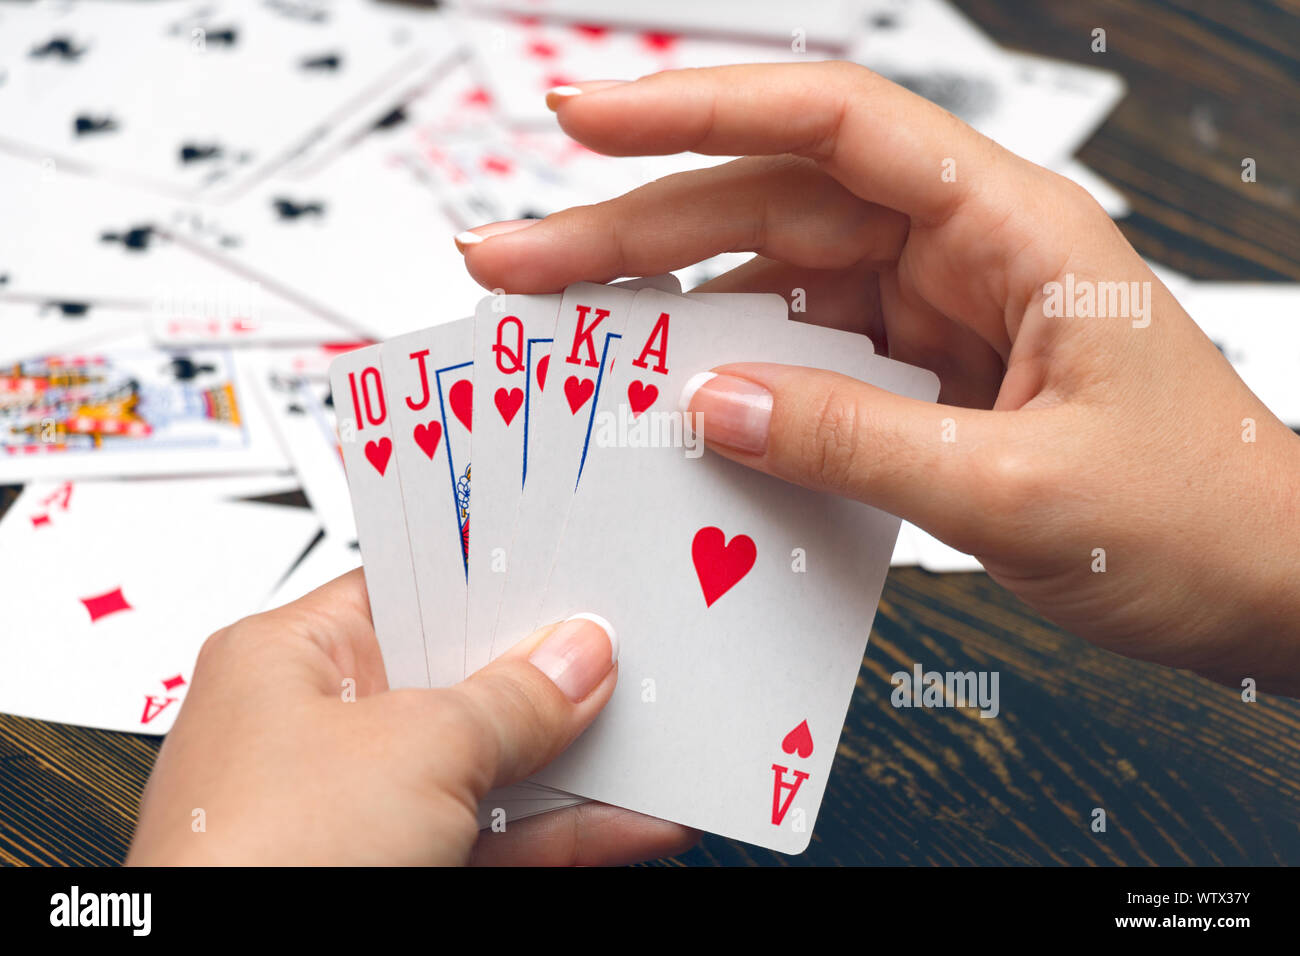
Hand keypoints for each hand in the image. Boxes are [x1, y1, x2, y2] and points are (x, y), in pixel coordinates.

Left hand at [127, 569, 695, 864]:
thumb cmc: (255, 862)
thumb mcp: (416, 749)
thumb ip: (512, 700)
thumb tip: (576, 657)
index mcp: (287, 661)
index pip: (409, 592)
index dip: (493, 582)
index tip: (571, 576)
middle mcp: (316, 732)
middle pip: (461, 683)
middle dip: (550, 679)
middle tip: (628, 656)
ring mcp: (359, 812)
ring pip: (490, 771)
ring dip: (575, 763)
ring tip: (656, 740)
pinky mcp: (397, 874)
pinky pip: (497, 840)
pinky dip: (566, 833)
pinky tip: (634, 820)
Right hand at [455, 63, 1299, 694]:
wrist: (1266, 583)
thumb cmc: (1203, 515)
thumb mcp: (1022, 488)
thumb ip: (859, 443)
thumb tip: (719, 404)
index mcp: (1010, 231)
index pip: (834, 126)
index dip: (699, 109)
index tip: (588, 121)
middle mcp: (961, 253)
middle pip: (768, 204)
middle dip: (633, 225)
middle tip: (521, 257)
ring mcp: (932, 313)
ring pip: (771, 278)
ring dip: (665, 299)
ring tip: (565, 324)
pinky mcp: (917, 373)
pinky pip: (799, 352)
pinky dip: (727, 371)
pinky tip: (667, 391)